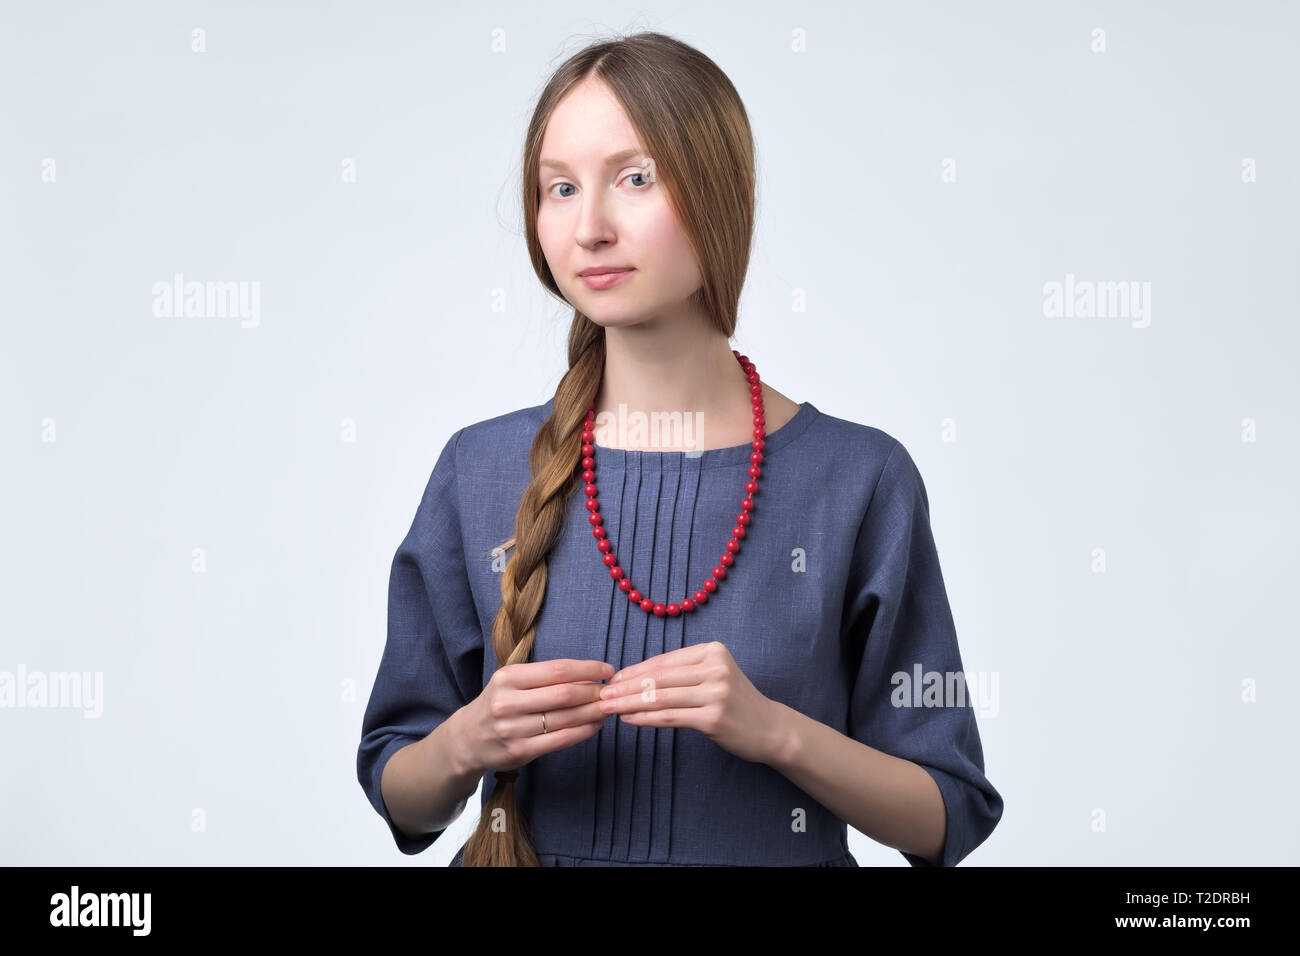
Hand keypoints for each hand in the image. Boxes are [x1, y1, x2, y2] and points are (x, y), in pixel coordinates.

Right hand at [458, 658, 612, 775]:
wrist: (468, 739)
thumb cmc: (499, 704)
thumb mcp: (512, 682)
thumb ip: (544, 677)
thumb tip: (589, 674)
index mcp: (508, 678)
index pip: (557, 670)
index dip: (587, 669)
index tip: (608, 669)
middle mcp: (508, 702)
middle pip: (564, 694)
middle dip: (594, 692)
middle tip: (611, 691)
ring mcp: (513, 729)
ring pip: (566, 718)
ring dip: (593, 712)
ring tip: (608, 707)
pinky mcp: (520, 751)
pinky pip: (561, 740)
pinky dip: (584, 731)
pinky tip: (595, 725)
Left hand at [597, 641, 784, 764]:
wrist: (769, 728)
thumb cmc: (735, 702)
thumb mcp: (712, 676)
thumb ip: (681, 673)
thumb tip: (634, 676)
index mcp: (712, 651)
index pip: (664, 661)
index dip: (634, 671)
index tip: (612, 680)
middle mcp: (715, 667)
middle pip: (659, 678)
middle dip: (626, 687)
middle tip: (601, 695)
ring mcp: (716, 692)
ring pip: (661, 697)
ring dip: (629, 703)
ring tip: (608, 708)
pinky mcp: (714, 717)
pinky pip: (670, 716)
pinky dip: (645, 718)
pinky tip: (628, 720)